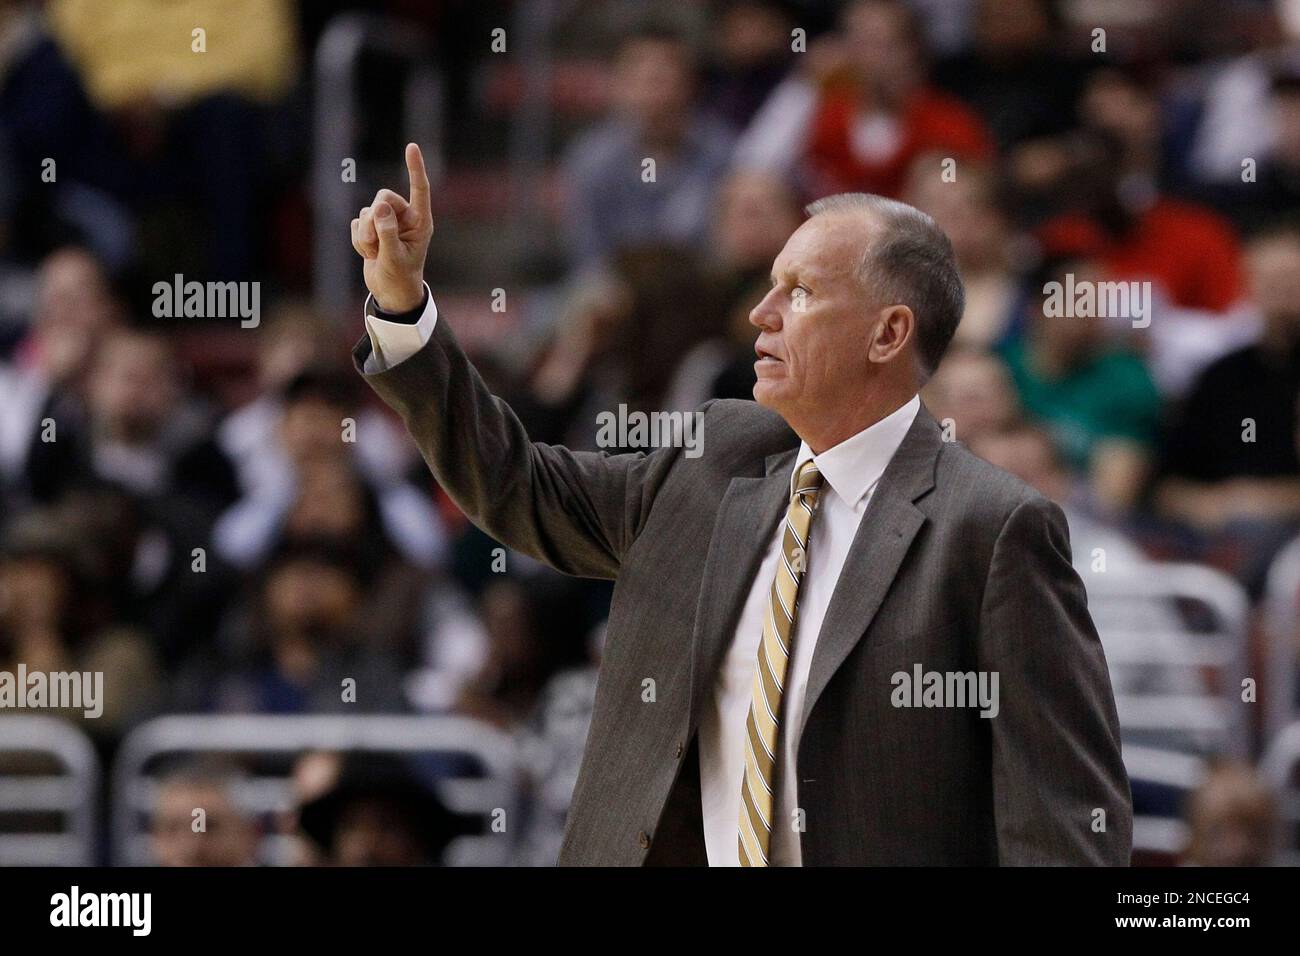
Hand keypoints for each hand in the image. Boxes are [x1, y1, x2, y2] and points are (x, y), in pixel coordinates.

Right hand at [351, 143, 432, 312]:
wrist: (390, 292)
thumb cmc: (400, 277)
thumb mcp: (394, 257)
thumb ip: (387, 231)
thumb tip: (379, 206)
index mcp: (420, 222)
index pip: (419, 189)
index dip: (415, 168)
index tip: (411, 147)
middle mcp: (405, 218)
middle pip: (383, 198)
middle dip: (374, 220)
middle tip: (375, 244)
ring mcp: (387, 222)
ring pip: (367, 211)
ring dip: (366, 235)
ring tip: (375, 253)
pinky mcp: (372, 228)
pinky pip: (357, 223)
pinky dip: (359, 240)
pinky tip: (368, 253)